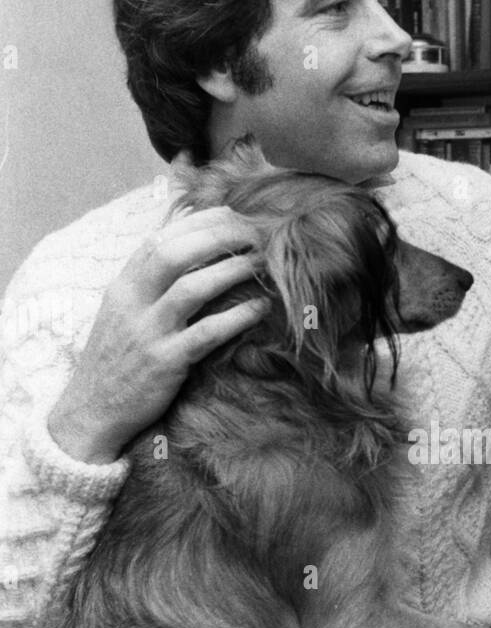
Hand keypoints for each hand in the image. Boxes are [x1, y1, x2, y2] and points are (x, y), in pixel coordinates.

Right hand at [47, 207, 268, 463]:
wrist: (92, 410)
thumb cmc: (117, 360)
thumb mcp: (123, 313)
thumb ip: (150, 283)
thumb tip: (189, 253)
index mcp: (123, 285)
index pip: (160, 238)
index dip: (200, 222)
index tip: (234, 216)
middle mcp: (132, 302)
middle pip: (174, 252)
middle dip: (218, 236)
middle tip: (255, 235)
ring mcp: (147, 332)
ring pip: (191, 288)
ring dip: (231, 271)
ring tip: (262, 265)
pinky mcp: (164, 363)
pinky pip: (206, 333)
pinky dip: (236, 318)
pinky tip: (260, 309)